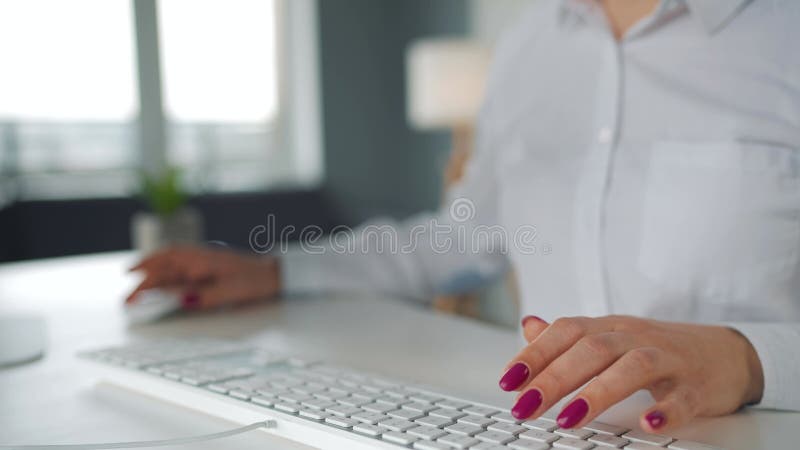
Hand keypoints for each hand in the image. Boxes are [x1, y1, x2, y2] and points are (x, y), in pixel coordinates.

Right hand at [126, 245, 280, 308]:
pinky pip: (180, 267)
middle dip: (144, 280)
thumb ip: (206, 295)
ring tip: (135, 281)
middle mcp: (199, 259)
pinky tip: (161, 278)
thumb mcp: (232, 291)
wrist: (274, 273)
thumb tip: (182, 299)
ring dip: (152, 272)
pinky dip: (166, 271)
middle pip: (165, 267)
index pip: (167, 266)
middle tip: (128, 298)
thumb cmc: (255, 280)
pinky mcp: (206, 268)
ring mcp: (202, 262)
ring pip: (170, 265)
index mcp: (202, 261)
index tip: (130, 278)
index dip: (147, 271)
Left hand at [499, 315, 763, 432]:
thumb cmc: (658, 348)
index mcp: (610, 327)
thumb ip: (570, 336)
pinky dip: (664, 411)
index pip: (566, 331)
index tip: (508, 380)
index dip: (535, 354)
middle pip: (592, 349)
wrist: (726, 353)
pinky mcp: (697, 386)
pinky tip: (646, 424)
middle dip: (554, 378)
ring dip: (598, 392)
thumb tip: (528, 326)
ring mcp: (668, 359)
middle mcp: (635, 337)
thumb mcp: (612, 337)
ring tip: (569, 418)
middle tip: (525, 406)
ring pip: (632, 366)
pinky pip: (682, 397)